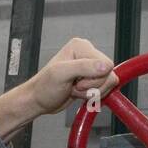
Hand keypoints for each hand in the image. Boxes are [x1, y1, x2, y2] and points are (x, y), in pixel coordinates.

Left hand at [0, 37, 119, 139]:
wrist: (38, 101)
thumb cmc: (44, 87)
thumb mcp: (61, 74)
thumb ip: (83, 67)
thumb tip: (105, 66)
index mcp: (81, 47)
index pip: (106, 64)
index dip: (93, 78)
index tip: (76, 81)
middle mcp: (87, 54)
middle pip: (108, 74)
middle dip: (91, 86)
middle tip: (74, 86)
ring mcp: (90, 68)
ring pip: (107, 83)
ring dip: (90, 92)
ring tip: (74, 89)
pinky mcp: (91, 80)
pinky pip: (104, 89)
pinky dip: (92, 96)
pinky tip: (78, 93)